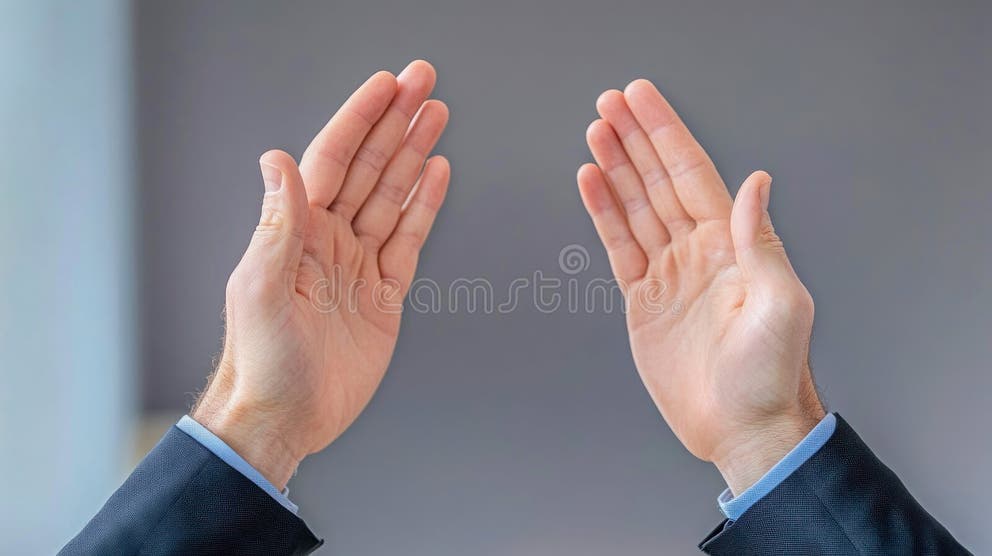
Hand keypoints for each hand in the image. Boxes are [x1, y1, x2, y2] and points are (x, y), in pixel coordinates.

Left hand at [193, 61, 449, 488]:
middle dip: (397, 122)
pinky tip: (435, 175)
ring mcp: (359, 265)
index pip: (334, 159)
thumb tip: (277, 161)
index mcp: (297, 232)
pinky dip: (424, 206)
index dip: (361, 120)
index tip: (386, 86)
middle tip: (424, 83)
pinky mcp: (385, 295)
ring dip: (414, 154)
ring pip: (393, 197)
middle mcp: (330, 240)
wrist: (285, 419)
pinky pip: (409, 240)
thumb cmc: (262, 361)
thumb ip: (278, 224)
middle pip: (370, 168)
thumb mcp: (262, 289)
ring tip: (436, 116)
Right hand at [577, 80, 823, 494]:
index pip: (691, 174)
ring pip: (636, 207)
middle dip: (634, 140)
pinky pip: (619, 247)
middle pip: (659, 181)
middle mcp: (697, 251)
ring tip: (595, 131)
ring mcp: (668, 273)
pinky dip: (604, 213)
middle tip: (609, 102)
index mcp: (730, 245)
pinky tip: (592, 183)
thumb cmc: (772, 374)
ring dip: (616, 168)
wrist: (743, 428)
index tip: (641, 99)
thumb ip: (759, 242)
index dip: (665, 134)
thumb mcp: (780, 305)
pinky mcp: (643, 301)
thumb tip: (755, 183)